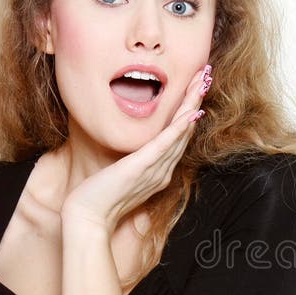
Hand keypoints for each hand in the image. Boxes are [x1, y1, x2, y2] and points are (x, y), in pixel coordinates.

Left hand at [60, 63, 212, 234]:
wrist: (89, 218)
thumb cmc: (99, 198)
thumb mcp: (120, 176)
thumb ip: (132, 163)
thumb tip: (134, 152)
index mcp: (159, 171)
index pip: (178, 136)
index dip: (188, 110)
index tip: (195, 88)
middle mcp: (162, 170)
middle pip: (185, 130)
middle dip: (195, 100)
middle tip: (206, 75)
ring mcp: (155, 169)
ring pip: (180, 133)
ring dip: (192, 106)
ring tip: (202, 84)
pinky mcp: (142, 168)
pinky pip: (165, 145)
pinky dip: (178, 129)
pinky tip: (189, 114)